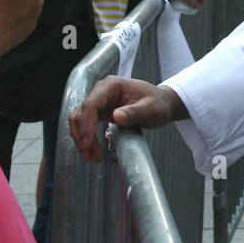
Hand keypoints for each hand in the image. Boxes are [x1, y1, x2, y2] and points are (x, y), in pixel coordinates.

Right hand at [70, 77, 187, 162]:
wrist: (162, 103)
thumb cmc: (158, 103)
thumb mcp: (151, 109)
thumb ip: (134, 112)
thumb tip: (116, 116)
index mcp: (112, 86)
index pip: (91, 105)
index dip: (87, 125)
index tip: (88, 144)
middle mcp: (102, 91)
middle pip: (81, 113)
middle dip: (82, 135)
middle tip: (89, 156)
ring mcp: (100, 101)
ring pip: (80, 120)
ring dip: (82, 139)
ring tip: (91, 157)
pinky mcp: (101, 111)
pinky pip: (87, 124)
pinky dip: (87, 138)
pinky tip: (93, 151)